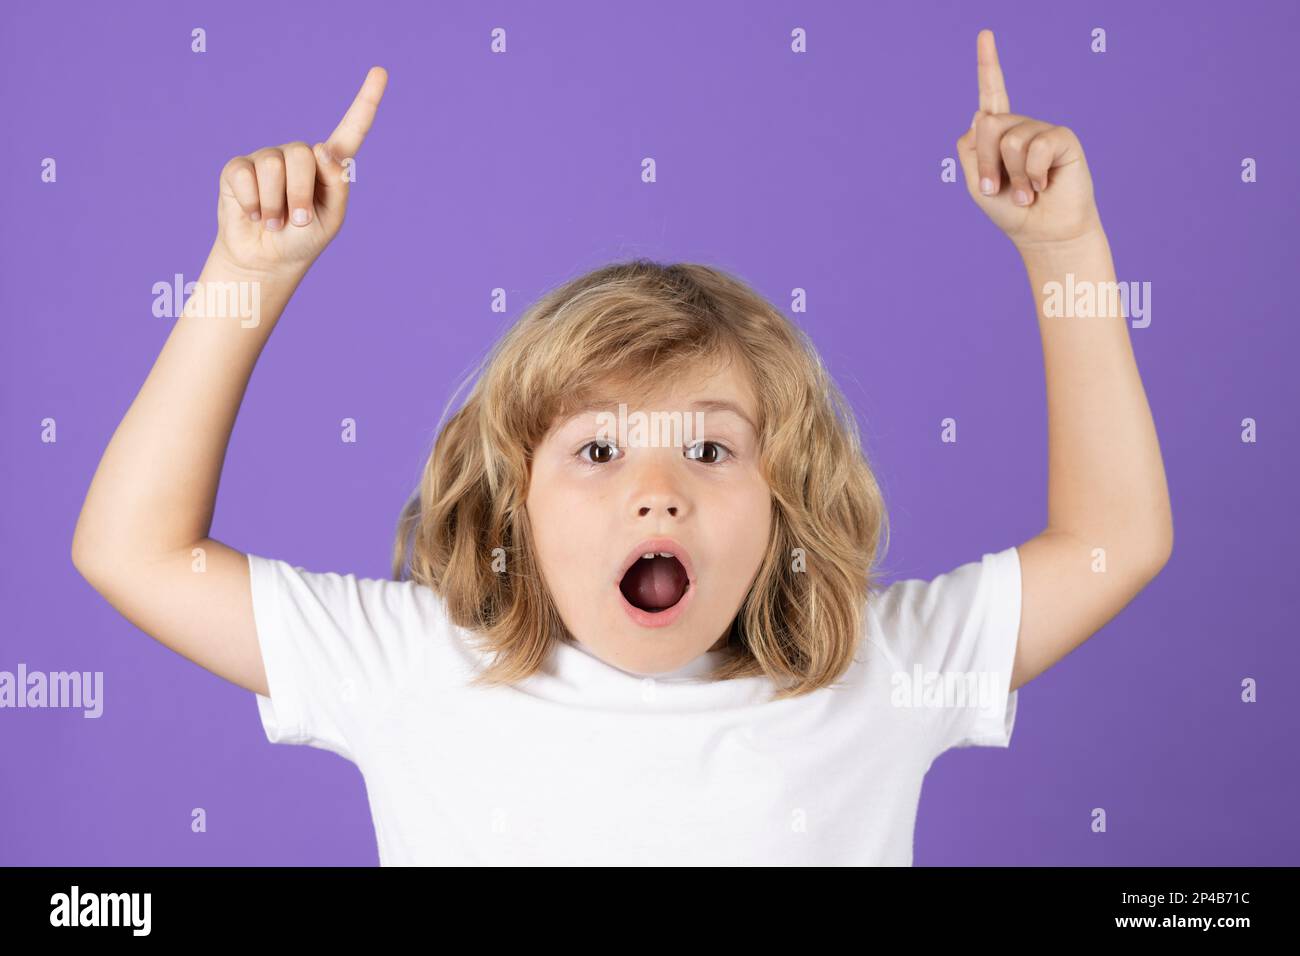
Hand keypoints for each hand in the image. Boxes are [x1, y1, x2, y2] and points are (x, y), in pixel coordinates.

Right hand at [212, 66, 387, 277]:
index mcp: (328, 167)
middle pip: (302, 154)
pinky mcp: (238, 169)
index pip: (351, 130)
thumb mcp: (330, 218)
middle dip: (300, 194)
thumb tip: (322, 148)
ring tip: (275, 222)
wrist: (266, 259)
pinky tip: (254, 215)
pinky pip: (245, 176)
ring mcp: (267, 159)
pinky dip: (252, 204)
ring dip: (275, 205)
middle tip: (297, 222)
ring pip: (272, 166)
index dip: (366, 102)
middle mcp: (299, 156)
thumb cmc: (303, 239)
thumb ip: (336, 185)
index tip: (381, 72)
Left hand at [956, 31, 1101, 249]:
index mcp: (998, 135)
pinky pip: (1036, 146)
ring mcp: (1042, 130)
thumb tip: (982, 114)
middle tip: (996, 190)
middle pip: (987, 123)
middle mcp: (1020, 126)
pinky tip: (1043, 186)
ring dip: (1011, 175)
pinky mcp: (1062, 139)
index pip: (992, 95)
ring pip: (1010, 138)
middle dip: (988, 162)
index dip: (988, 65)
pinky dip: (1033, 174)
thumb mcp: (977, 183)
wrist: (1044, 233)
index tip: (985, 34)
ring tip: (1026, 193)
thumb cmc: (1011, 211)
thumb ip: (971, 149)